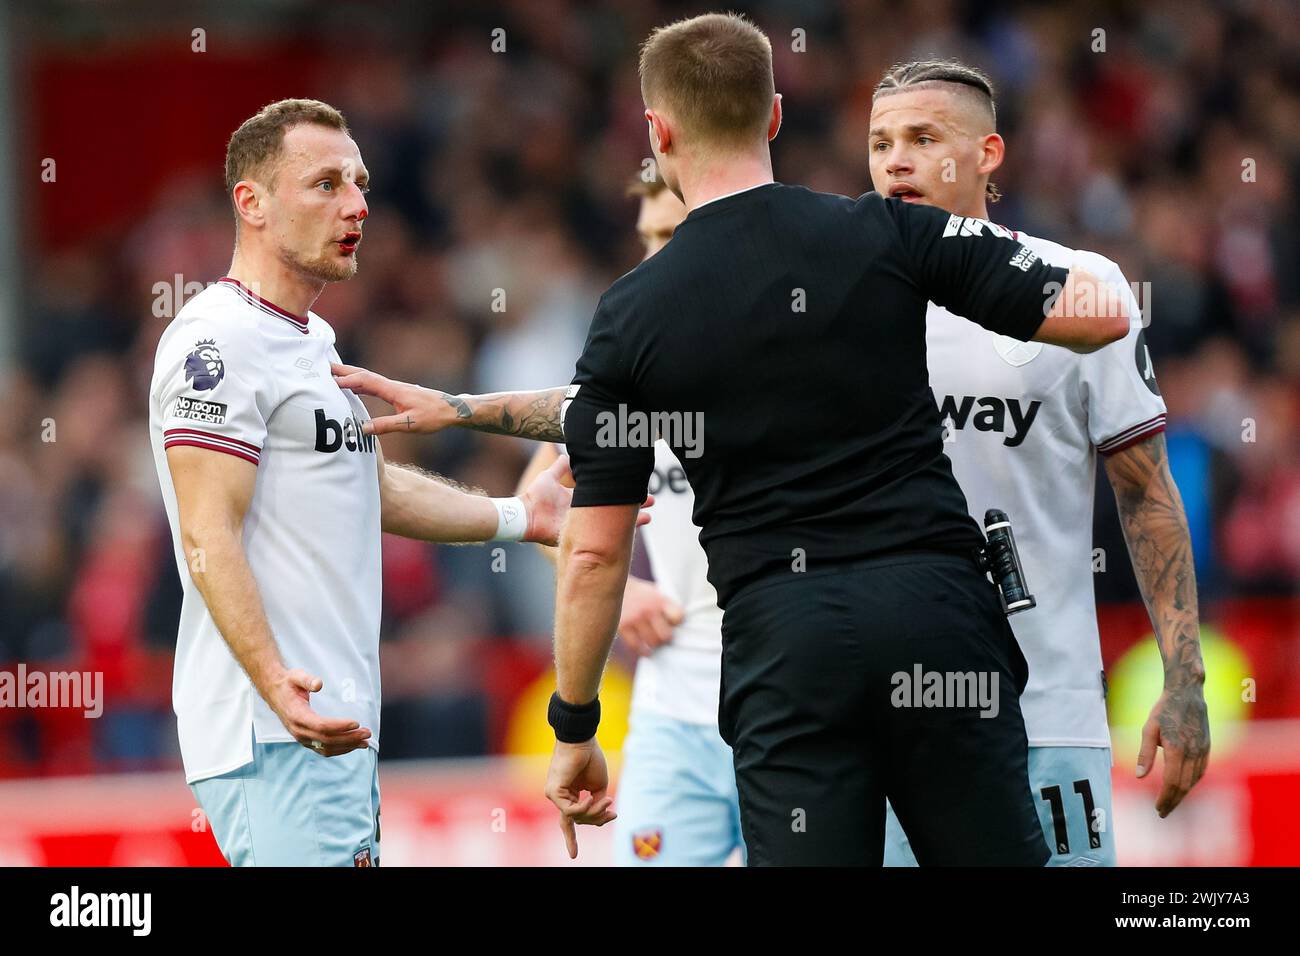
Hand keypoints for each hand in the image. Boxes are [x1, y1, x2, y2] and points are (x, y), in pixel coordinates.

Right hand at [263, 667, 372, 756]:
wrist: (275, 693)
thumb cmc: (289, 683)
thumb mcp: (296, 676)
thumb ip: (307, 680)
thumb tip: (319, 684)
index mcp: (297, 716)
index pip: (321, 726)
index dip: (339, 726)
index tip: (356, 722)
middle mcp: (298, 731)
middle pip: (327, 740)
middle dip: (349, 738)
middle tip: (367, 733)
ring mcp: (301, 738)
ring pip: (326, 748)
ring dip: (347, 746)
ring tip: (365, 742)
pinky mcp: (306, 741)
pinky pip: (323, 750)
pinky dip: (339, 750)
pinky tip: (353, 746)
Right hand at [331, 363, 462, 435]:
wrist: (453, 410)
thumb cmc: (435, 416)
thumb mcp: (410, 424)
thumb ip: (386, 426)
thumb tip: (362, 429)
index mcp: (394, 390)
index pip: (365, 381)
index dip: (347, 380)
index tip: (329, 382)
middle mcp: (392, 385)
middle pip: (363, 374)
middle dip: (342, 371)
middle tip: (321, 367)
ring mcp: (394, 388)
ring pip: (367, 378)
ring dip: (349, 375)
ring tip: (330, 375)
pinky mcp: (397, 393)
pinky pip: (373, 385)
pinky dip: (359, 383)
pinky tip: (353, 388)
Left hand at [519, 455, 652, 546]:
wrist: (525, 515)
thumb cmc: (536, 496)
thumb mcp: (550, 477)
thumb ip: (561, 467)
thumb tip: (568, 453)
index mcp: (582, 501)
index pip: (607, 496)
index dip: (621, 493)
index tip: (637, 488)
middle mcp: (587, 514)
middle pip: (615, 510)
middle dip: (634, 507)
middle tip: (652, 502)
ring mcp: (585, 527)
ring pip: (613, 524)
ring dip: (631, 521)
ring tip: (648, 518)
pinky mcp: (580, 538)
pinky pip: (601, 537)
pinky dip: (615, 534)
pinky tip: (628, 532)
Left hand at [544, 737, 616, 858]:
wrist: (583, 741)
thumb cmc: (591, 759)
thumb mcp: (599, 787)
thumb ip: (596, 805)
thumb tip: (597, 821)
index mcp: (569, 794)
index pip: (571, 819)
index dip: (571, 838)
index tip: (573, 856)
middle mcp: (559, 796)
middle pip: (573, 821)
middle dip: (589, 826)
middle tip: (609, 817)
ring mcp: (554, 794)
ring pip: (575, 817)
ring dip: (594, 813)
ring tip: (608, 802)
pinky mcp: (553, 792)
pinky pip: (569, 810)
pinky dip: (583, 808)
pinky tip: (592, 799)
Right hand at [617, 577, 683, 656]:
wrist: (613, 585)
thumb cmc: (639, 593)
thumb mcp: (655, 592)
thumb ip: (665, 606)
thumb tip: (677, 624)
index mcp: (660, 600)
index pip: (678, 617)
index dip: (676, 622)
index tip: (672, 622)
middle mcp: (649, 609)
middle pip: (666, 635)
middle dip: (665, 637)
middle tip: (662, 636)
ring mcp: (636, 619)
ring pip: (652, 643)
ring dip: (654, 644)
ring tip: (653, 642)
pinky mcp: (623, 626)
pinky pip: (636, 646)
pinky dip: (643, 651)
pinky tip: (646, 651)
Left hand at [1137, 682, 1209, 816]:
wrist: (1187, 694)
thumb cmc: (1163, 710)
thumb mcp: (1148, 729)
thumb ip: (1145, 754)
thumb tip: (1140, 777)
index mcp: (1177, 748)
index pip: (1172, 782)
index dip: (1165, 798)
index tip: (1157, 808)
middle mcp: (1193, 752)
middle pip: (1184, 785)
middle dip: (1173, 801)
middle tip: (1162, 812)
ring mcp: (1203, 750)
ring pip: (1194, 780)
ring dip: (1183, 794)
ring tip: (1170, 802)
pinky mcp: (1207, 747)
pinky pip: (1201, 771)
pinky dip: (1192, 783)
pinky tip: (1183, 787)